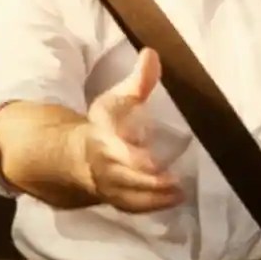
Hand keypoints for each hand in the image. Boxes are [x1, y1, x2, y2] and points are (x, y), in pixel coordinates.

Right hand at [74, 48, 182, 212]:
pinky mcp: (118, 198)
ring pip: (128, 196)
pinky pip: (132, 206)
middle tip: (175, 180)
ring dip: (153, 197)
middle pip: (123, 177)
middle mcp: (104, 165)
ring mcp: (109, 185)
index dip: (131, 157)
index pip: (113, 150)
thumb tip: (152, 53)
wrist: (80, 155)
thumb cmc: (108, 124)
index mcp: (102, 138)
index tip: (152, 161)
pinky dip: (152, 206)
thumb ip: (139, 81)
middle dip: (147, 181)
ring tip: (180, 191)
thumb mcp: (118, 99)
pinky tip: (175, 199)